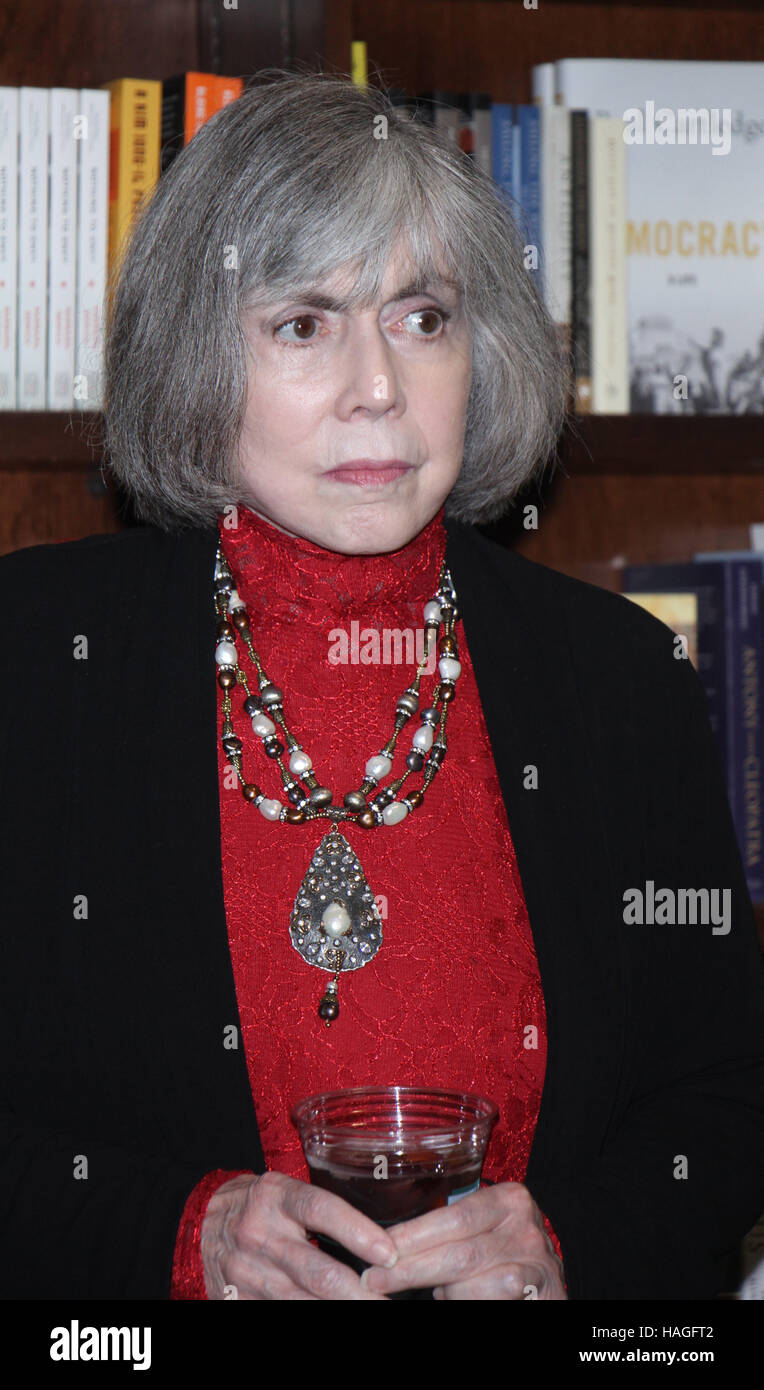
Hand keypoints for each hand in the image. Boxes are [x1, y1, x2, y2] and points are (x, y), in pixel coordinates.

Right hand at [200, 1170, 397, 1299]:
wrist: (197, 1226)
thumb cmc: (255, 1204)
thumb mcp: (282, 1190)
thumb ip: (318, 1208)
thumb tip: (373, 1236)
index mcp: (276, 1197)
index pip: (321, 1210)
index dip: (357, 1232)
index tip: (389, 1253)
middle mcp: (261, 1234)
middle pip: (318, 1272)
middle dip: (359, 1293)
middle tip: (388, 1301)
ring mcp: (249, 1272)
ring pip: (304, 1302)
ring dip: (341, 1309)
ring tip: (371, 1307)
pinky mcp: (240, 1300)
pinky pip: (283, 1313)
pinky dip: (311, 1315)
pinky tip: (333, 1313)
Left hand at [360, 1181, 566, 1299]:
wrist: (544, 1287)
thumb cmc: (501, 1253)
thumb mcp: (480, 1230)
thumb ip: (448, 1230)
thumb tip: (388, 1240)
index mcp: (506, 1197)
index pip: (451, 1216)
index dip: (410, 1236)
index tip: (375, 1250)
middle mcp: (525, 1222)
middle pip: (458, 1248)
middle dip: (410, 1266)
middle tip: (375, 1279)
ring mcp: (537, 1256)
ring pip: (472, 1275)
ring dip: (436, 1285)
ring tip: (417, 1290)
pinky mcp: (543, 1287)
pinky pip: (496, 1292)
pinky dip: (466, 1298)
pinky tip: (448, 1298)